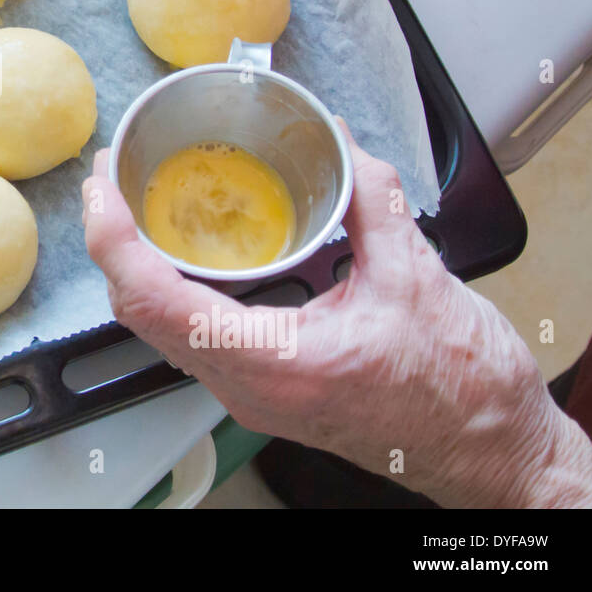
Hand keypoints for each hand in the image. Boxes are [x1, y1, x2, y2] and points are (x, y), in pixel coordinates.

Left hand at [82, 121, 591, 506]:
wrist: (490, 453)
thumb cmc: (462, 387)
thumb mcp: (418, 275)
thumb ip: (370, 198)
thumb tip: (336, 138)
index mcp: (275, 362)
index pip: (157, 300)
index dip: (114, 240)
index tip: (102, 189)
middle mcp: (247, 387)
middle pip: (143, 315)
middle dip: (114, 243)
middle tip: (110, 182)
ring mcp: (249, 394)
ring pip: (160, 331)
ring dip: (137, 267)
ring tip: (131, 206)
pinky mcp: (261, 389)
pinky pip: (190, 338)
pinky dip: (170, 288)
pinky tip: (179, 250)